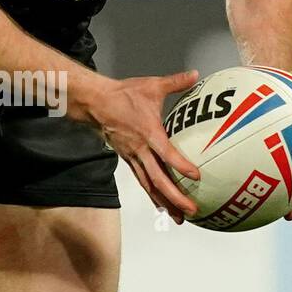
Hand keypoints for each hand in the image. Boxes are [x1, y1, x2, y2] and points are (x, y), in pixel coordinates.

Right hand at [79, 70, 201, 223]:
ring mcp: (133, 157)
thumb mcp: (152, 86)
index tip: (196, 176)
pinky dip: (153, 195)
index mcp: (148, 133)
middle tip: (191, 210)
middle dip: (175, 197)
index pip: (166, 154)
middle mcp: (140, 150)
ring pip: (149, 186)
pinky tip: (163, 206)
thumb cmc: (123, 95)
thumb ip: (175, 82)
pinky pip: (142, 181)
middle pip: (158, 180)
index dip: (181, 166)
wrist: (96, 103)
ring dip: (165, 202)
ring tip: (180, 217)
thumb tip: (195, 74)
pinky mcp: (128, 160)